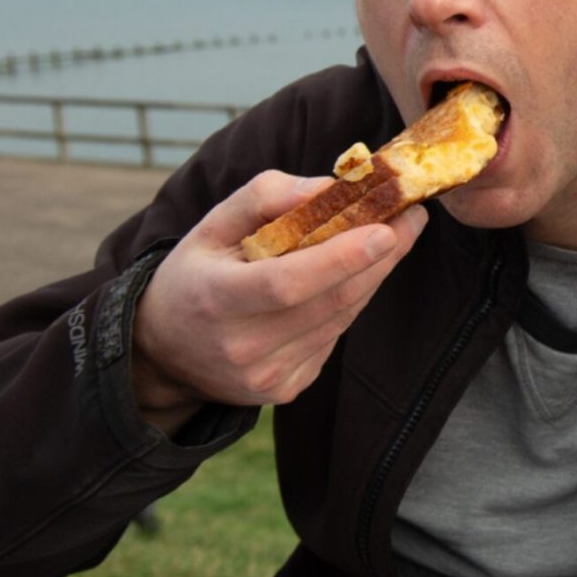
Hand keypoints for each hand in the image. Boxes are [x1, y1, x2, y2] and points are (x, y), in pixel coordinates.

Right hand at [130, 171, 428, 431]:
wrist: (164, 354)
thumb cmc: (194, 276)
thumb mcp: (210, 227)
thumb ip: (265, 198)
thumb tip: (329, 187)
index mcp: (216, 300)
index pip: (288, 282)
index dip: (341, 258)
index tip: (387, 230)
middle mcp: (242, 347)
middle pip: (330, 301)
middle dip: (382, 257)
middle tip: (412, 218)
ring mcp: (267, 375)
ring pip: (341, 318)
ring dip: (373, 276)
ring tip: (393, 238)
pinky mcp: (286, 389)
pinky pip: (333, 338)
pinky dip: (349, 304)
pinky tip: (352, 278)